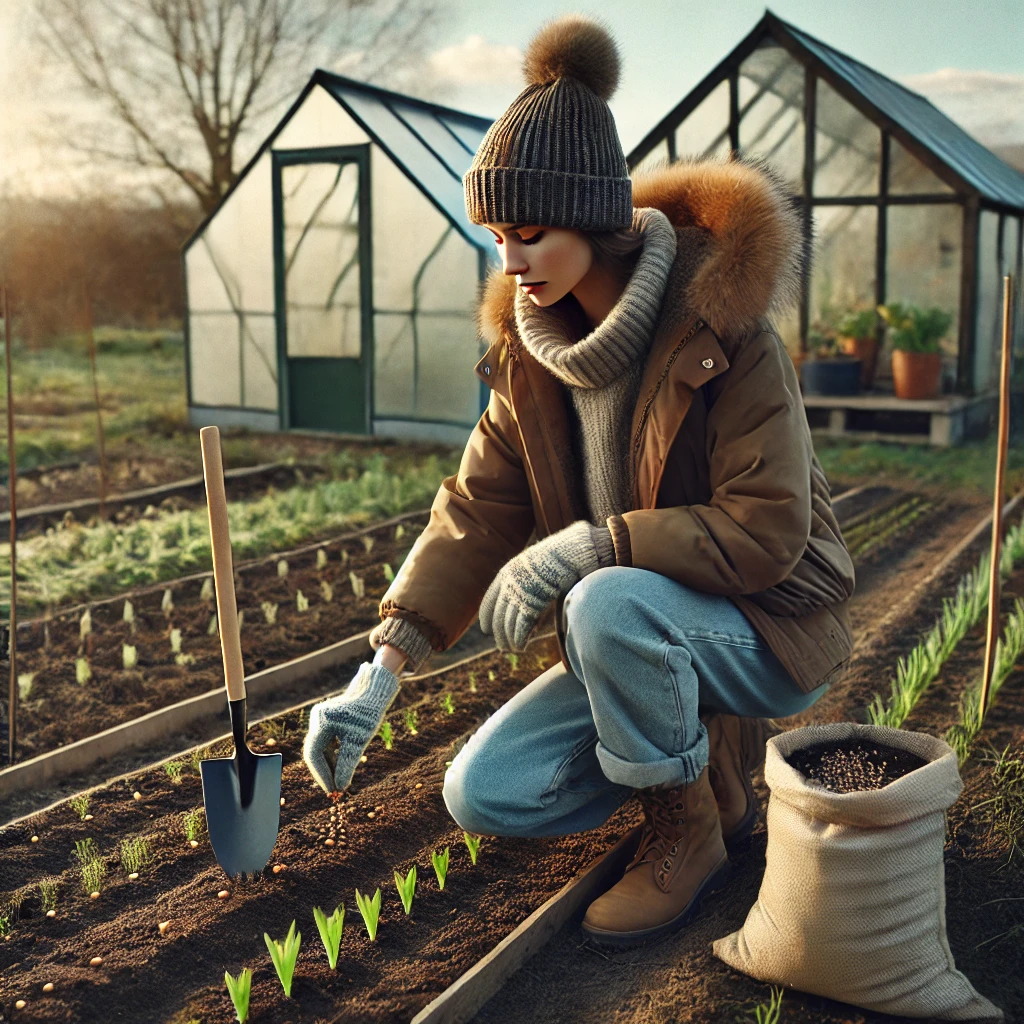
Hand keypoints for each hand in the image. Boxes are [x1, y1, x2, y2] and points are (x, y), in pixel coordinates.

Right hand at [303, 661, 399, 793]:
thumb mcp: (359, 741)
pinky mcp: (327, 722)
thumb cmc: (368, 715)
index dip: (322, 775)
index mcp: (321, 722)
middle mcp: (317, 720)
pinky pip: (326, 744)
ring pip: (320, 750)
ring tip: (339, 783)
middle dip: (324, 773)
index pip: (314, 754)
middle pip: (314, 753)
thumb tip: (340, 787)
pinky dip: (332, 757)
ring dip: (328, 767)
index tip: (332, 790)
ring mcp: (321, 720)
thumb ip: (348, 764)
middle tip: (334, 791)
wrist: (374, 693)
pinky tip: (340, 769)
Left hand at [479, 520, 613, 651]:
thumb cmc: (556, 561)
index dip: (486, 617)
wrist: (568, 552)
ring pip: (508, 623)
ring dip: (509, 639)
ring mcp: (520, 593)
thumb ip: (527, 592)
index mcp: (505, 574)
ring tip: (513, 649)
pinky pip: (522, 625)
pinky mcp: (532, 602)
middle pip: (498, 615)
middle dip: (499, 634)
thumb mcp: (535, 574)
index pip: (489, 601)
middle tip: (502, 647)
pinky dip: (520, 638)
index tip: (486, 629)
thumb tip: (526, 613)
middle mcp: (508, 584)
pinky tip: (520, 647)